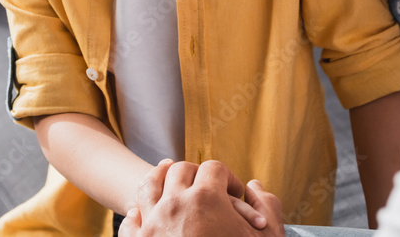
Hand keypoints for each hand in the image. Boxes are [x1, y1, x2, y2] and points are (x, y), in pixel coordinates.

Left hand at [119, 160, 284, 236]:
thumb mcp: (267, 236)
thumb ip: (266, 205)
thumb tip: (254, 185)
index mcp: (206, 199)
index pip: (213, 169)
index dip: (227, 177)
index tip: (235, 192)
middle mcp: (175, 206)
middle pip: (180, 171)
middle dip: (195, 174)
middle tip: (205, 186)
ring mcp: (153, 226)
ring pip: (150, 187)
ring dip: (160, 180)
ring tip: (169, 181)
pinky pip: (131, 223)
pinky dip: (136, 215)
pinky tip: (140, 215)